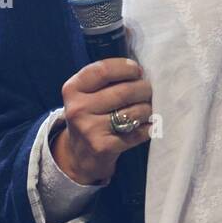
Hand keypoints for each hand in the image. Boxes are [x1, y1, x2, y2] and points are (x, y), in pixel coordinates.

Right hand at [50, 58, 151, 185]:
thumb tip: (140, 71)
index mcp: (73, 89)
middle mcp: (78, 108)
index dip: (127, 68)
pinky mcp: (103, 147)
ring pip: (135, 111)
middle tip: (148, 92)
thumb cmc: (91, 114)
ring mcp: (89, 129)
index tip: (137, 71)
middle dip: (144, 89)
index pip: (104, 70)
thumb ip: (107, 78)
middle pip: (125, 91)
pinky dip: (148, 128)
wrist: (79, 154)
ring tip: (145, 110)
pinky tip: (145, 126)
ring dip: (148, 109)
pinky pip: (139, 132)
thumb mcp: (87, 93)